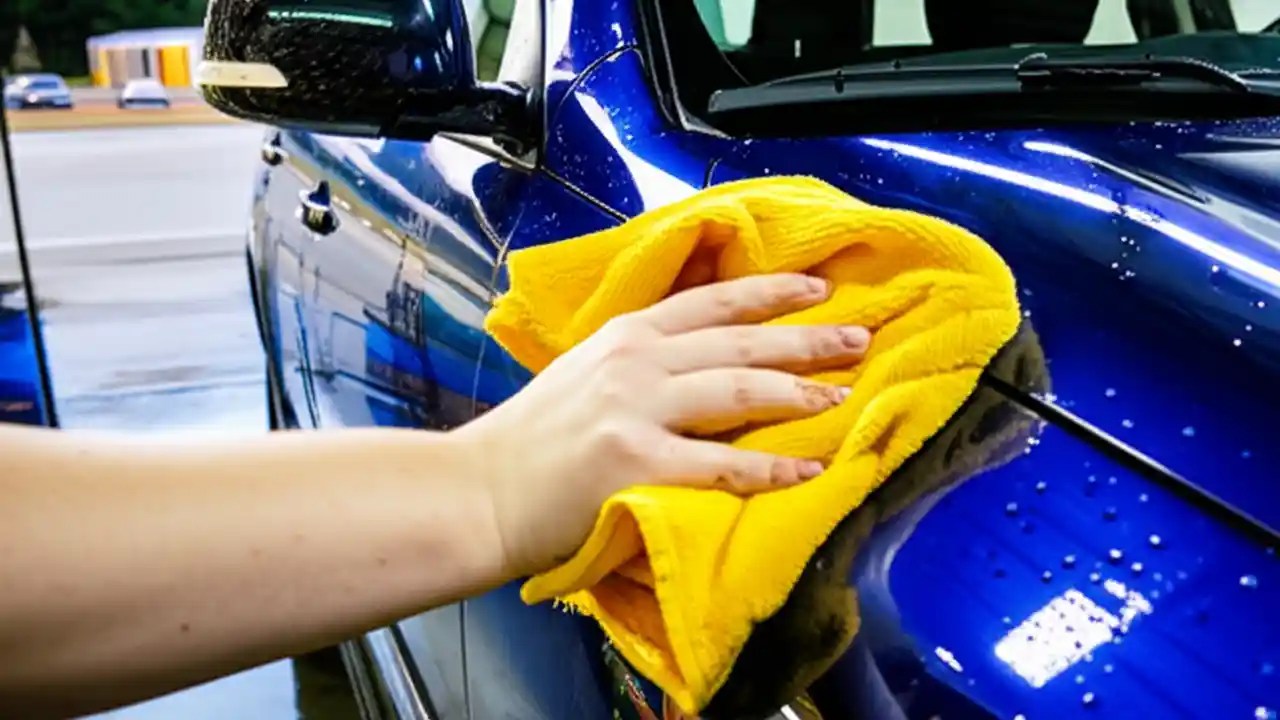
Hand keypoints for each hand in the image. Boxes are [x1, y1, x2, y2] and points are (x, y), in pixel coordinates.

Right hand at [461, 273, 871, 578]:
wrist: (479, 490)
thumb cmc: (532, 439)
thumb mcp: (585, 373)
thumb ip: (640, 361)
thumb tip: (703, 362)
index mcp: (625, 335)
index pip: (713, 302)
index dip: (772, 293)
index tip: (820, 290)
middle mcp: (635, 361)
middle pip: (740, 340)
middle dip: (807, 338)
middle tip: (858, 339)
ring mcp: (634, 410)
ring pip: (738, 389)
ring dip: (799, 392)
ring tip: (842, 397)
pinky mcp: (633, 464)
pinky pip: (720, 466)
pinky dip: (769, 469)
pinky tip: (807, 471)